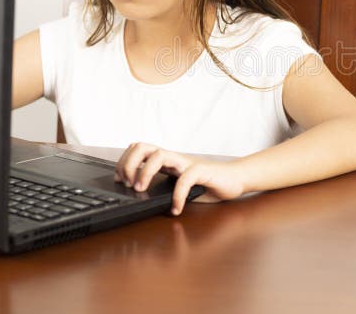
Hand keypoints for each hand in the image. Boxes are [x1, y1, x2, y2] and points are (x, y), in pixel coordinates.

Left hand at [114, 142, 245, 214]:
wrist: (235, 179)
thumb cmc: (206, 184)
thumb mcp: (178, 185)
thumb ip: (162, 186)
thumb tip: (139, 197)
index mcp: (166, 160)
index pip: (138, 149)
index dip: (124, 162)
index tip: (120, 179)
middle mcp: (174, 158)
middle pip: (143, 146)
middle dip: (129, 163)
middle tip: (128, 183)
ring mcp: (187, 163)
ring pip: (159, 155)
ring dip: (145, 173)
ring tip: (141, 190)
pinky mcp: (202, 171)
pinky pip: (186, 179)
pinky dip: (177, 196)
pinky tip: (176, 208)